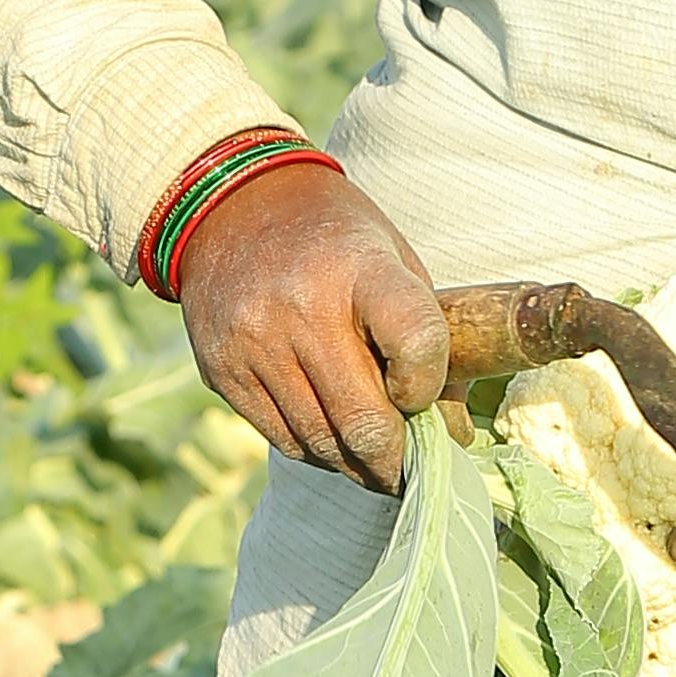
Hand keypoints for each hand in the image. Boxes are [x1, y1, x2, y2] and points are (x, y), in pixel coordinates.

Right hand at [173, 162, 450, 487]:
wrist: (229, 205)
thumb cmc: (332, 238)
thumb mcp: (393, 259)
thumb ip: (428, 337)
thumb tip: (453, 432)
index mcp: (359, 268)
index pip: (416, 344)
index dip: (428, 385)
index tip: (422, 392)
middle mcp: (300, 308)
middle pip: (363, 420)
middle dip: (395, 460)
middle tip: (410, 471)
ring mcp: (253, 343)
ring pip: (322, 442)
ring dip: (357, 465)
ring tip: (375, 464)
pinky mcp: (222, 371)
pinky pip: (282, 438)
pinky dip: (316, 452)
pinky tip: (332, 441)